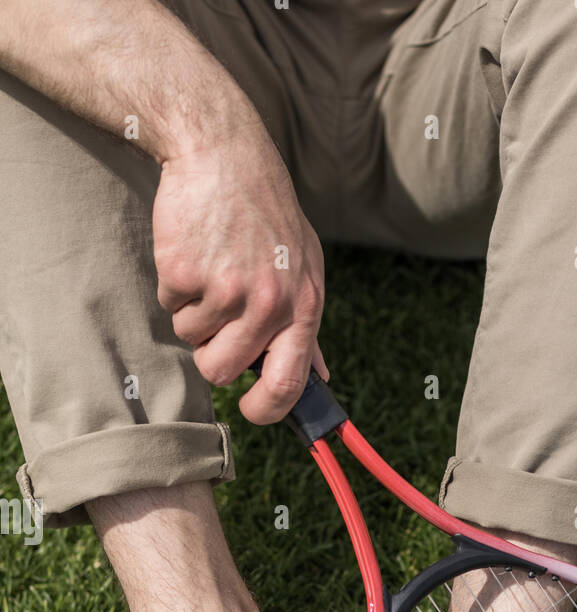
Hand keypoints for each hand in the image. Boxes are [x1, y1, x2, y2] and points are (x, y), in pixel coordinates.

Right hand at [153, 120, 327, 423]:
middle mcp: (268, 304)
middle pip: (224, 371)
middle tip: (217, 315)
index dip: (265, 408)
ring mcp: (225, 289)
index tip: (250, 409)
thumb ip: (306, 325)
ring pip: (192, 338)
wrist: (223, 151)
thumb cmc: (266, 213)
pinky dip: (174, 284)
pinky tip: (193, 249)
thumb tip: (320, 377)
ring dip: (193, 311)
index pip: (288, 385)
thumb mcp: (303, 264)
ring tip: (211, 265)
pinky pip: (169, 306)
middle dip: (212, 353)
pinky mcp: (184, 273)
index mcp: (302, 307)